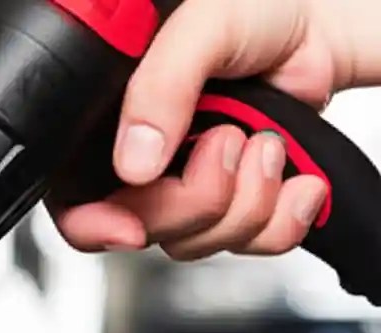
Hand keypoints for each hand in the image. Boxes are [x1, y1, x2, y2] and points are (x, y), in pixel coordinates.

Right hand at [50, 0, 374, 261]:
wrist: (322, 29)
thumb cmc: (256, 12)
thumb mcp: (198, 30)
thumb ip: (157, 87)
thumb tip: (133, 163)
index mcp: (110, 126)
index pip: (75, 203)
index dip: (95, 225)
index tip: (130, 227)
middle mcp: (145, 163)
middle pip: (144, 229)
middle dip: (197, 197)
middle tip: (225, 141)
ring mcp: (192, 188)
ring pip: (200, 242)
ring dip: (248, 200)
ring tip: (263, 142)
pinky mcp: (239, 204)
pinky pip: (252, 245)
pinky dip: (282, 218)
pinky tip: (292, 177)